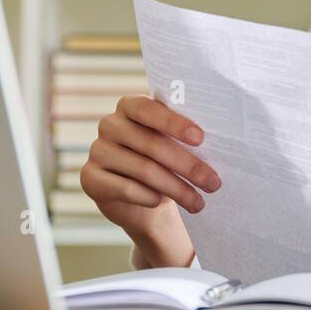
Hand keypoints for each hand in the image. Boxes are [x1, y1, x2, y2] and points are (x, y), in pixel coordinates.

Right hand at [80, 95, 218, 268]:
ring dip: (176, 188)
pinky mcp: (90, 178)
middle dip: (187, 165)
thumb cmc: (164, 162)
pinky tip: (162, 203)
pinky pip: (125, 188)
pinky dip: (149, 197)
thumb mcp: (173, 143)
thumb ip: (184, 135)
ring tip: (198, 202)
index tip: (200, 139)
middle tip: (213, 183)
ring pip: (143, 169)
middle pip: (151, 144)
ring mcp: (97, 151)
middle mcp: (109, 125)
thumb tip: (220, 139)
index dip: (174, 123)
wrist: (140, 197)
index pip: (148, 109)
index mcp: (129, 106)